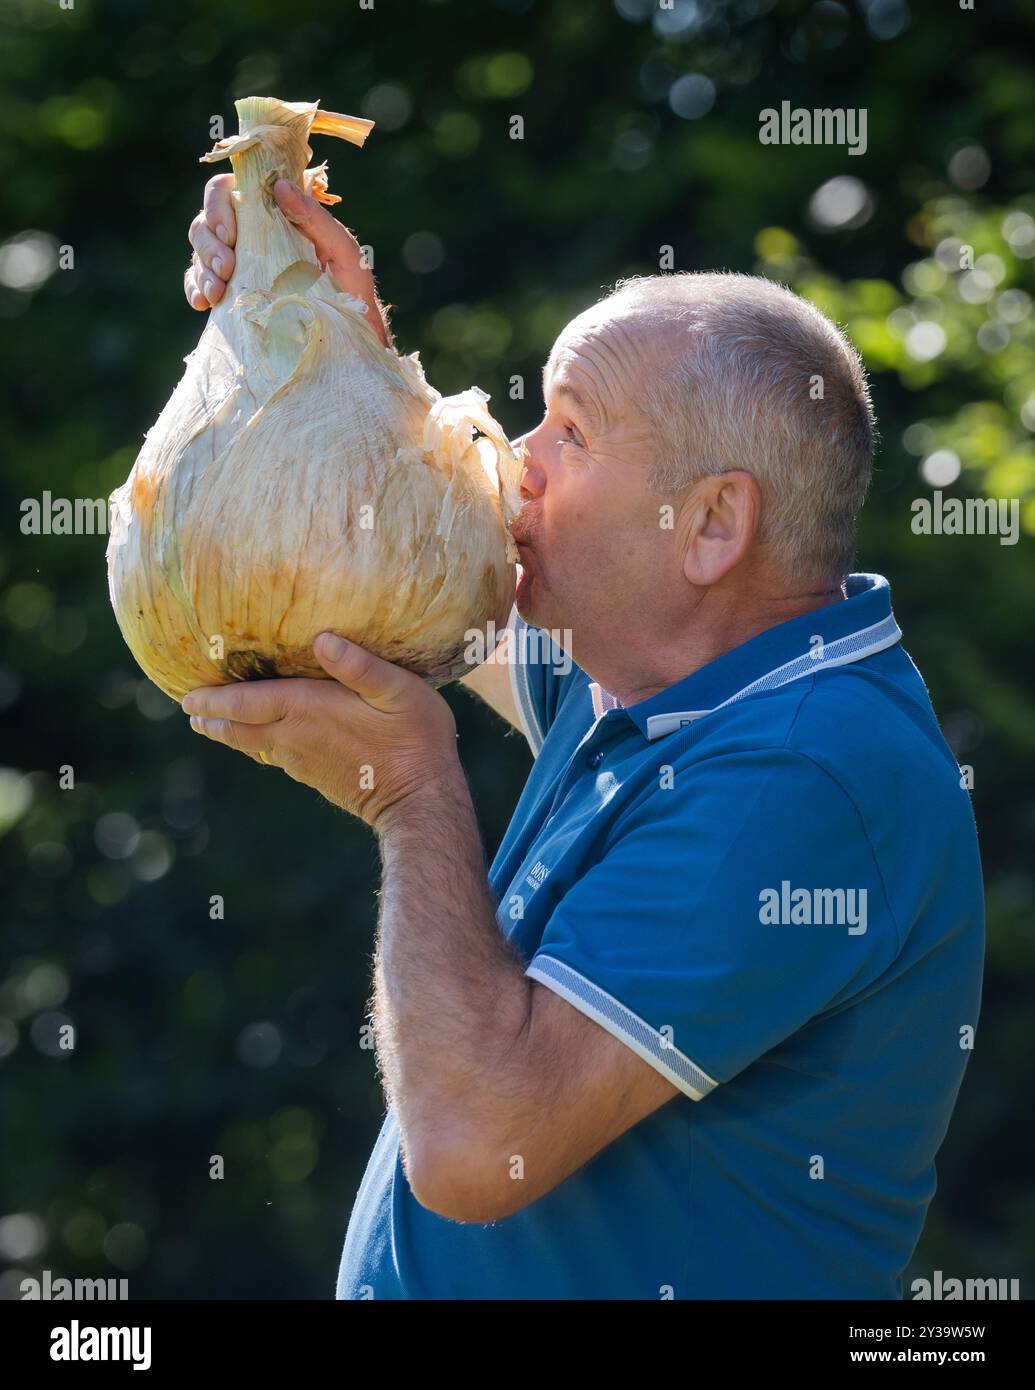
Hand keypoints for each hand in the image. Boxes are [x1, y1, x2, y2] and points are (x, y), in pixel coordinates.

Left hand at [181, 634, 460, 831]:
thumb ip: (360, 665)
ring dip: (231, 734)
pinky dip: (257, 747)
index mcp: (307, 710)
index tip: (186, 697)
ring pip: (253, 746)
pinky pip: (275, 757)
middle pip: (239, 729)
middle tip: (190, 711)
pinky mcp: (315, 778)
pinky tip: (263, 742)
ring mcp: (302, 762)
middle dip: (212, 718)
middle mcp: (295, 737)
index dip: (214, 699)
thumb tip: (322, 638)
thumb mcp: (399, 691)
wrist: (420, 801)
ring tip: (213, 725)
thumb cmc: (416, 739)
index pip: (246, 703)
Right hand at [185, 172, 392, 347]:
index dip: (219, 204)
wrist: (351, 335)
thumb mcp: (342, 250)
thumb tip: (279, 187)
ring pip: (200, 251)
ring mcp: (239, 264)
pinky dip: (196, 289)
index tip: (230, 233)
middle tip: (227, 268)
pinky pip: (200, 283)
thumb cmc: (352, 288)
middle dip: (209, 242)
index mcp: (273, 214)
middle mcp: (250, 234)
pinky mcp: (233, 292)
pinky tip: (204, 302)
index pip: (231, 191)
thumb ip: (315, 217)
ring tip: (217, 291)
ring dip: (202, 268)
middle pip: (206, 221)